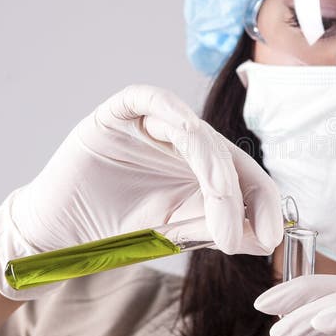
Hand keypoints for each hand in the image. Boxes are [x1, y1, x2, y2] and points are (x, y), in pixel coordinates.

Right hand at [0, 84, 283, 299]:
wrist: (61, 235)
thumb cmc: (120, 230)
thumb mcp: (181, 231)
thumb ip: (222, 229)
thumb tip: (270, 236)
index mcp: (202, 166)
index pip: (245, 173)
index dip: (265, 200)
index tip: (273, 235)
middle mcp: (182, 141)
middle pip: (226, 153)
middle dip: (237, 196)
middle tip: (236, 237)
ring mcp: (151, 123)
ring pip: (196, 132)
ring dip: (214, 172)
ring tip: (218, 212)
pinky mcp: (118, 113)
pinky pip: (149, 98)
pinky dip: (170, 113)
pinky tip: (185, 137)